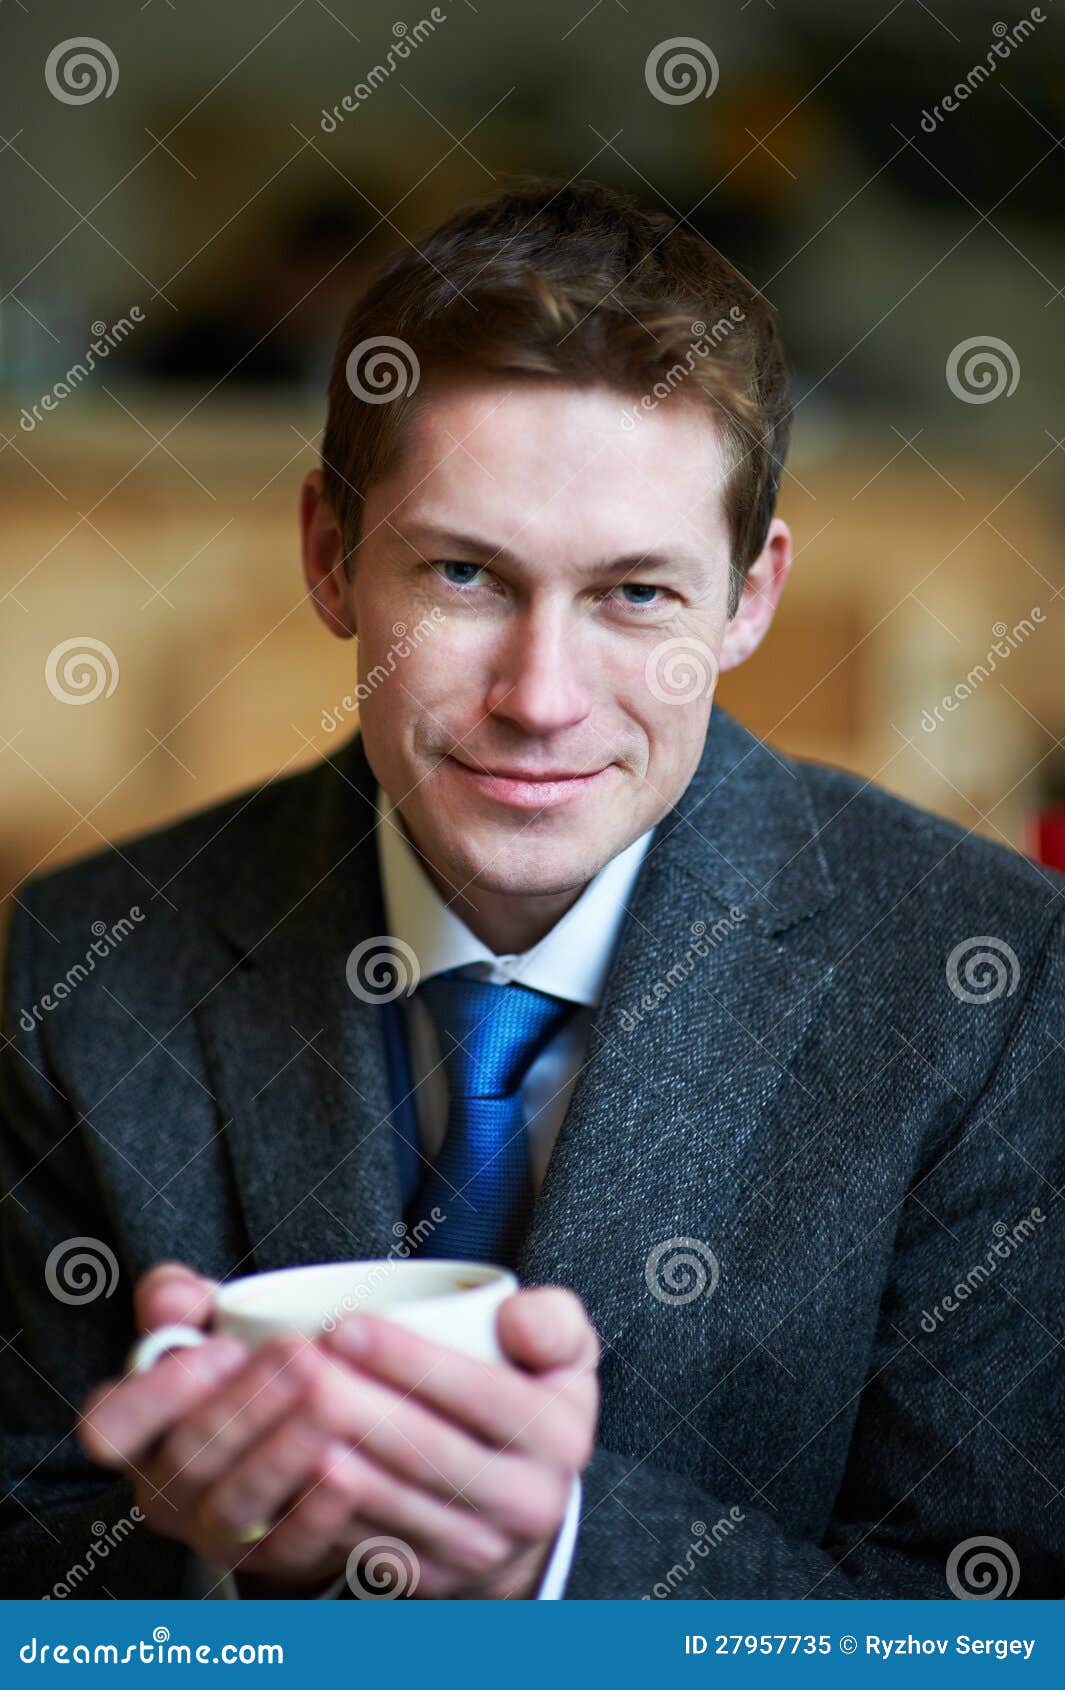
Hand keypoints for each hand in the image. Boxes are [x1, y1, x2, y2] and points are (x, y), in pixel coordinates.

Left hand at [78, 1263, 598, 1597]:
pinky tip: (286, 1467)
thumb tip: (515, 1320)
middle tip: (299, 1364)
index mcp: (560, 1437)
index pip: (484, 1395)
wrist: (525, 1497)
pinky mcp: (431, 1579)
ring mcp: (478, 1549)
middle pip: (429, 1453)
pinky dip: (323, 1507)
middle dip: (358, 1407)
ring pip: (392, 1505)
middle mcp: (527, 1503)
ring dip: (332, 1459)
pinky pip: (369, 1544)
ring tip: (284, 1412)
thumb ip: (552, 1322)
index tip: (347, 1325)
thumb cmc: (529, 1392)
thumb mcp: (563, 1350)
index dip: (411, 1361)